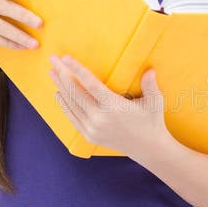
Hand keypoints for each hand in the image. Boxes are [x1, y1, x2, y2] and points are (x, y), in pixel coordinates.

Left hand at [49, 54, 169, 158]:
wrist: (148, 148)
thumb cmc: (152, 121)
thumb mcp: (155, 102)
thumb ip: (150, 85)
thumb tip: (150, 69)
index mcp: (114, 107)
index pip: (91, 84)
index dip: (77, 70)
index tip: (66, 58)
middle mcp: (100, 118)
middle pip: (75, 92)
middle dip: (63, 74)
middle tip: (53, 59)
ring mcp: (92, 128)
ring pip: (71, 104)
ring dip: (60, 86)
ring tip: (52, 72)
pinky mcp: (89, 135)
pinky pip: (72, 117)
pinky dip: (64, 105)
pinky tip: (58, 93)